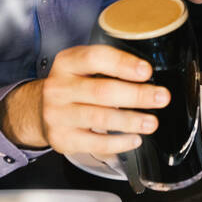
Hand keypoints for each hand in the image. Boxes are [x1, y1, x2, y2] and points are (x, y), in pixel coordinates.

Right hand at [0, 45, 169, 155]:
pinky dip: (118, 142)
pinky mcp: (62, 139)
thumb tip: (149, 76)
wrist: (39, 110)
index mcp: (67, 63)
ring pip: (100, 117)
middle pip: (102, 91)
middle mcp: (58, 88)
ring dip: (131, 120)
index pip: (95, 58)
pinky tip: (135, 139)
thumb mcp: (83, 68)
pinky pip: (94, 143)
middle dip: (137, 95)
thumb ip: (109, 67)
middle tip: (162, 97)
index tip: (147, 71)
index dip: (123, 64)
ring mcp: (57, 115)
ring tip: (152, 122)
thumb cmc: (74, 86)